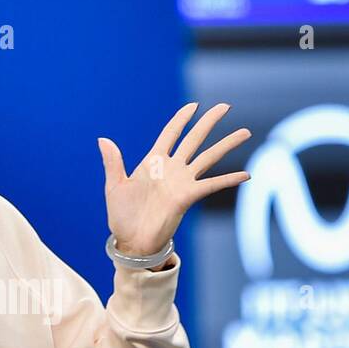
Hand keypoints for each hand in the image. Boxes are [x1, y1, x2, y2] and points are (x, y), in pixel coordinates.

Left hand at [98, 102, 251, 257]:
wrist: (132, 242)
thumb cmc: (122, 216)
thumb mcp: (114, 186)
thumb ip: (113, 162)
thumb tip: (102, 139)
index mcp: (152, 162)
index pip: (170, 133)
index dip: (181, 119)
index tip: (193, 105)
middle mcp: (171, 168)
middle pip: (194, 138)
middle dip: (209, 122)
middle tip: (226, 106)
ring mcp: (182, 181)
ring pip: (209, 157)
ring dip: (227, 144)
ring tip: (246, 132)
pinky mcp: (188, 197)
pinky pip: (212, 184)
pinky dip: (228, 180)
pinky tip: (245, 175)